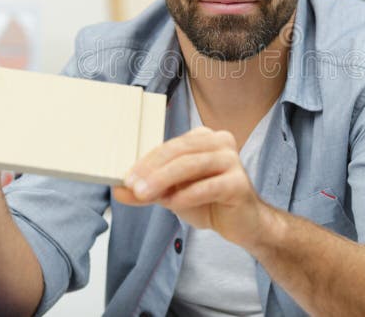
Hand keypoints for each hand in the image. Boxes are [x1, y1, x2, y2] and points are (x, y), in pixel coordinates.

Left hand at [113, 126, 267, 247]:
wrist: (244, 225)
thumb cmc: (210, 203)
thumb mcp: (173, 195)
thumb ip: (149, 191)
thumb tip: (119, 190)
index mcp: (204, 139)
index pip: (170, 146)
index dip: (146, 161)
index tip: (126, 179)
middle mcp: (220, 143)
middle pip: (180, 152)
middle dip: (152, 169)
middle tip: (133, 186)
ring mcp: (233, 161)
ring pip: (192, 165)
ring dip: (164, 180)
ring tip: (145, 194)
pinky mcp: (240, 183)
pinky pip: (209, 186)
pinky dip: (188, 194)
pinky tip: (172, 203)